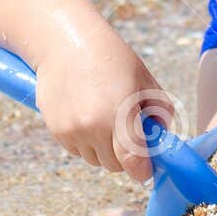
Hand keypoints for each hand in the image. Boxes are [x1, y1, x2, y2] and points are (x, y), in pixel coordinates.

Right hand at [31, 27, 175, 182]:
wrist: (65, 42)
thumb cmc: (112, 58)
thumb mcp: (145, 79)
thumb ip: (160, 111)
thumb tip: (160, 138)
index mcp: (119, 113)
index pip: (133, 161)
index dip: (143, 172)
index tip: (147, 172)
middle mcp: (92, 126)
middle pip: (114, 165)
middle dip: (124, 156)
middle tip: (127, 133)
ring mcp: (71, 130)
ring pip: (94, 159)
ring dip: (103, 149)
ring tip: (104, 119)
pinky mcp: (56, 130)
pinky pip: (76, 150)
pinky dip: (85, 141)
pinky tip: (86, 115)